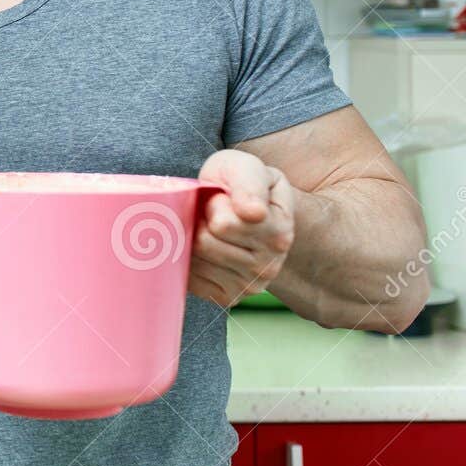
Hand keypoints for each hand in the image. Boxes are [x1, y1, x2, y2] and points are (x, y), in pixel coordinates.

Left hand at [188, 149, 295, 307]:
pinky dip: (186, 259)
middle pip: (204, 244)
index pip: (222, 224)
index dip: (212, 204)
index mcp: (279, 231)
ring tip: (204, 228)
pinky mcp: (228, 298)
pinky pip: (190, 279)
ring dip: (189, 240)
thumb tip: (254, 213)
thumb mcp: (245, 167)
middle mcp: (270, 265)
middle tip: (207, 212)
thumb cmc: (238, 184)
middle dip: (197, 221)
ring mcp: (250, 286)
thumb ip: (249, 183)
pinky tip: (199, 248)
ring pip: (195, 262)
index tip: (220, 197)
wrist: (243, 211)